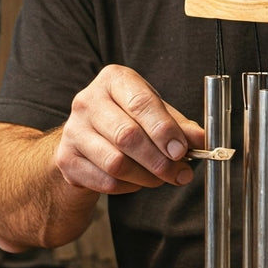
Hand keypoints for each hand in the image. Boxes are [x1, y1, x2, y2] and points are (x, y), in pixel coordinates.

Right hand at [54, 64, 204, 194]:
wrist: (86, 137)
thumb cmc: (126, 119)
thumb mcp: (155, 113)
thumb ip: (179, 126)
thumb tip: (201, 140)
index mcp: (113, 80)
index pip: (140, 103)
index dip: (164, 130)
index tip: (182, 150)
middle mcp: (88, 101)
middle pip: (127, 136)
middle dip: (159, 160)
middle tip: (179, 173)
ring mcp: (73, 130)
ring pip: (115, 163)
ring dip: (146, 177)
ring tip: (160, 178)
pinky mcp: (66, 159)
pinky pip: (105, 181)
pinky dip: (128, 187)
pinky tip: (136, 180)